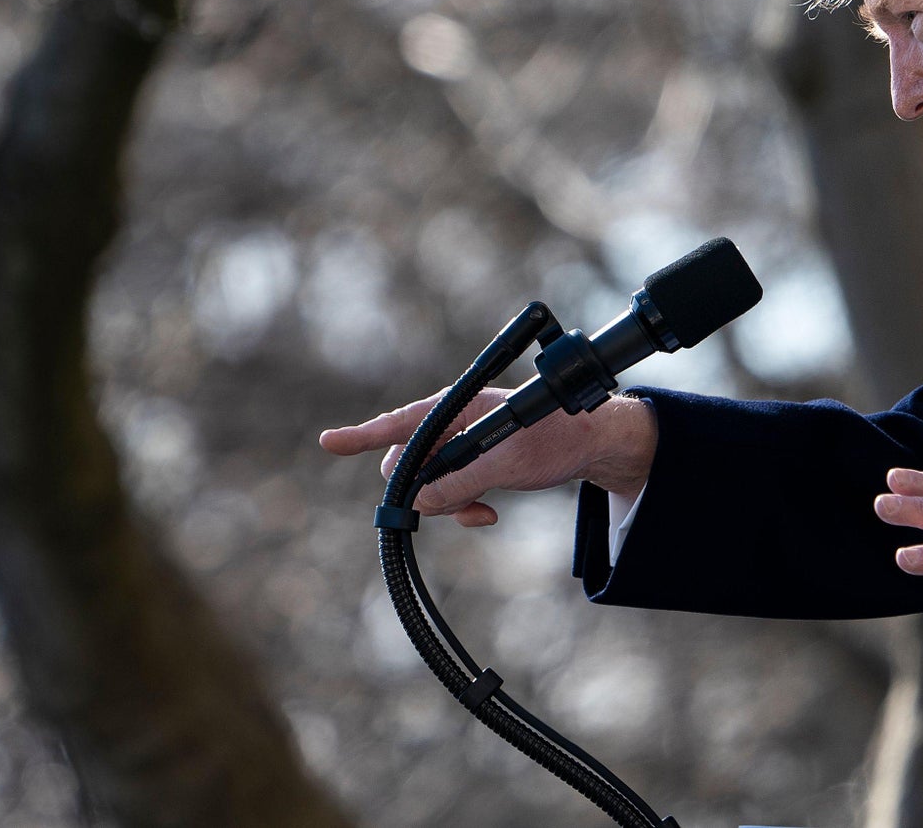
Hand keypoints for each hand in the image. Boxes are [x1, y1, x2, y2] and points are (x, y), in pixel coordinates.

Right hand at [318, 388, 656, 527]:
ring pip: (427, 482)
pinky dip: (461, 507)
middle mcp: (451, 423)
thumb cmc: (555, 438)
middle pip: (407, 461)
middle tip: (460, 506)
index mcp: (455, 408)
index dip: (362, 435)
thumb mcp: (507, 463)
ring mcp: (460, 444)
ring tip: (483, 513)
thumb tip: (418, 502)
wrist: (593, 446)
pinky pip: (447, 491)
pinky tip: (488, 515)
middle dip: (424, 490)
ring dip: (448, 504)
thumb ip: (459, 482)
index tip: (329, 442)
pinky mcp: (473, 464)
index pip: (399, 423)